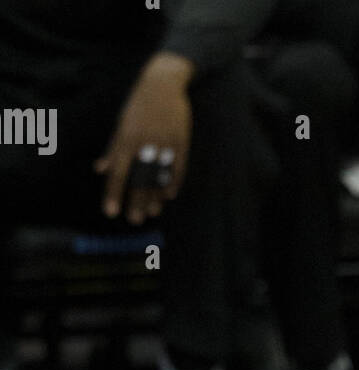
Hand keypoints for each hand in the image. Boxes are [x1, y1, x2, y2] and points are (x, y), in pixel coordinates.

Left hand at [95, 53, 192, 222]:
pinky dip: (172, 182)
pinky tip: (168, 196)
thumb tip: (101, 169)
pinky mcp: (180, 142)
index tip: (110, 212)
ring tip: (152, 213)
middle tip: (134, 220)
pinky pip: (177, 168)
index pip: (118, 172)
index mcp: (126, 138)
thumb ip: (113, 149)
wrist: (163, 84)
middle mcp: (145, 143)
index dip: (113, 193)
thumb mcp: (122, 124)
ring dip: (154, 197)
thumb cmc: (138, 105)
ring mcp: (164, 143)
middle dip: (136, 201)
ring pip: (159, 176)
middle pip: (139, 179)